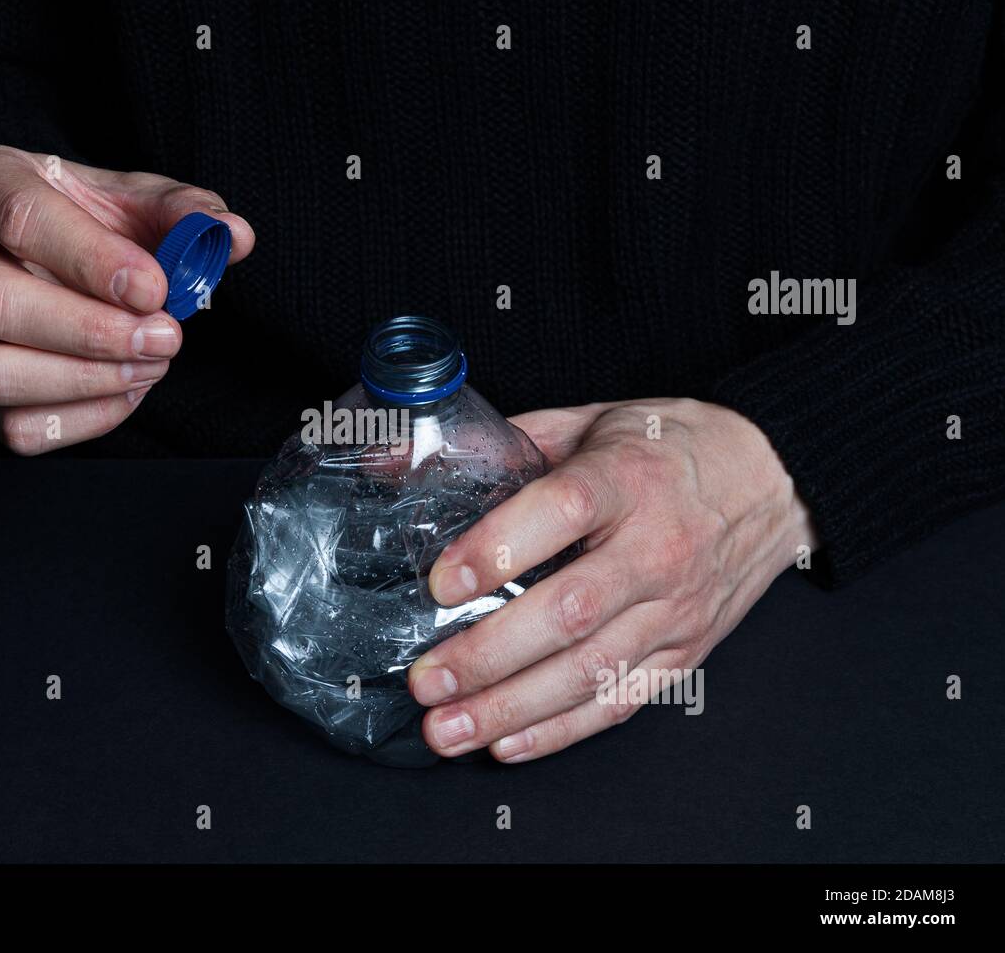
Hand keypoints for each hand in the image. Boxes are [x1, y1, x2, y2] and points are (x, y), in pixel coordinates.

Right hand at [0, 145, 254, 453]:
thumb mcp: (138, 200)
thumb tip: (232, 235)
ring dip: (85, 379)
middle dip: (93, 331)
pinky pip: (14, 426)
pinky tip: (127, 389)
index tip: (155, 288)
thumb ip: (185, 213)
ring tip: (150, 364)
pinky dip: (83, 418)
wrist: (53, 256)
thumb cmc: (92, 223)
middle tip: (165, 336)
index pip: (19, 218)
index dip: (92, 260)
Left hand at [409, 398, 817, 761]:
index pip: (559, 515)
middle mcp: (656, 548)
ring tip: (448, 730)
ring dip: (512, 709)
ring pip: (591, 671)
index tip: (439, 583)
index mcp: (627, 479)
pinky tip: (507, 743)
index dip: (496, 549)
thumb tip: (393, 458)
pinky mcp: (687, 651)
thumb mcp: (589, 422)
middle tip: (427, 680)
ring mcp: (676, 608)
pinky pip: (621, 701)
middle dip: (489, 655)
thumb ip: (501, 444)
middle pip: (569, 612)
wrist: (774, 476)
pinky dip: (561, 730)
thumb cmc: (670, 447)